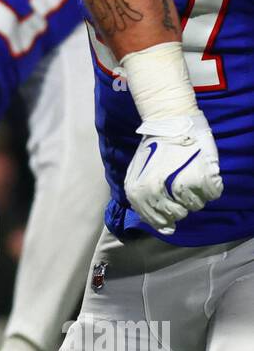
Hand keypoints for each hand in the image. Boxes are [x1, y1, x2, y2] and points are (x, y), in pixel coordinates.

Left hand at [124, 110, 222, 234]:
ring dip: (196, 193)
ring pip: (197, 206)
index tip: (170, 199)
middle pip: (179, 215)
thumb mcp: (136, 175)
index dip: (166, 214)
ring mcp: (181, 187)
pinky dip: (210, 185)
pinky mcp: (202, 179)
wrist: (170, 122)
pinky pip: (213, 194)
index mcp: (139, 194)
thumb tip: (164, 228)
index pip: (158, 221)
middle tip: (178, 181)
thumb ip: (144, 203)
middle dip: (180, 202)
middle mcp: (159, 193)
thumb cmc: (154, 147)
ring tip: (188, 173)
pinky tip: (201, 171)